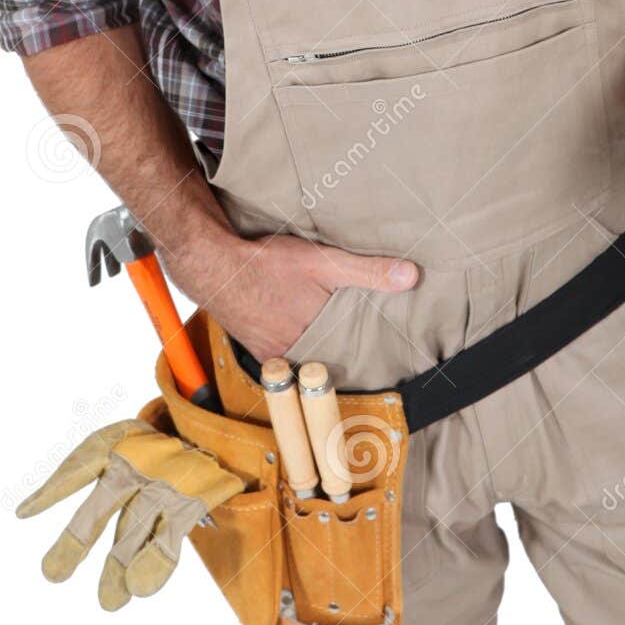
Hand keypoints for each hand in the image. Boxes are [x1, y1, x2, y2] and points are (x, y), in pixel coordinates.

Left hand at [16, 418, 244, 609]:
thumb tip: (21, 510)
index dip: (54, 487)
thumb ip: (77, 472)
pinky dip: (156, 563)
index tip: (25, 513)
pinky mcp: (192, 502)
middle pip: (104, 502)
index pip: (83, 461)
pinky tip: (140, 587)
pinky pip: (170, 538)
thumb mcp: (119, 445)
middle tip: (51, 575)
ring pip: (136, 530)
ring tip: (107, 602)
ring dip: (118, 567)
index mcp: (120, 439)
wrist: (211, 435)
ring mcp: (168, 480)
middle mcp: (142, 458)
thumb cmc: (149, 450)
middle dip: (78, 539)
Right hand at [160, 220, 418, 364]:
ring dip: (319, 353)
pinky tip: (300, 333)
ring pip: (307, 361)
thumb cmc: (266, 262)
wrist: (212, 264)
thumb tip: (412, 276)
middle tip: (368, 354)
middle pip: (329, 363)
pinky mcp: (256, 349)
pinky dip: (296, 347)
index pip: (351, 361)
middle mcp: (293, 356)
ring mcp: (272, 356)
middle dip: (345, 358)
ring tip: (336, 344)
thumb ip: (367, 270)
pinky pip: (284, 357)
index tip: (387, 364)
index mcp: (315, 340)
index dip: (368, 360)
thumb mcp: (323, 261)